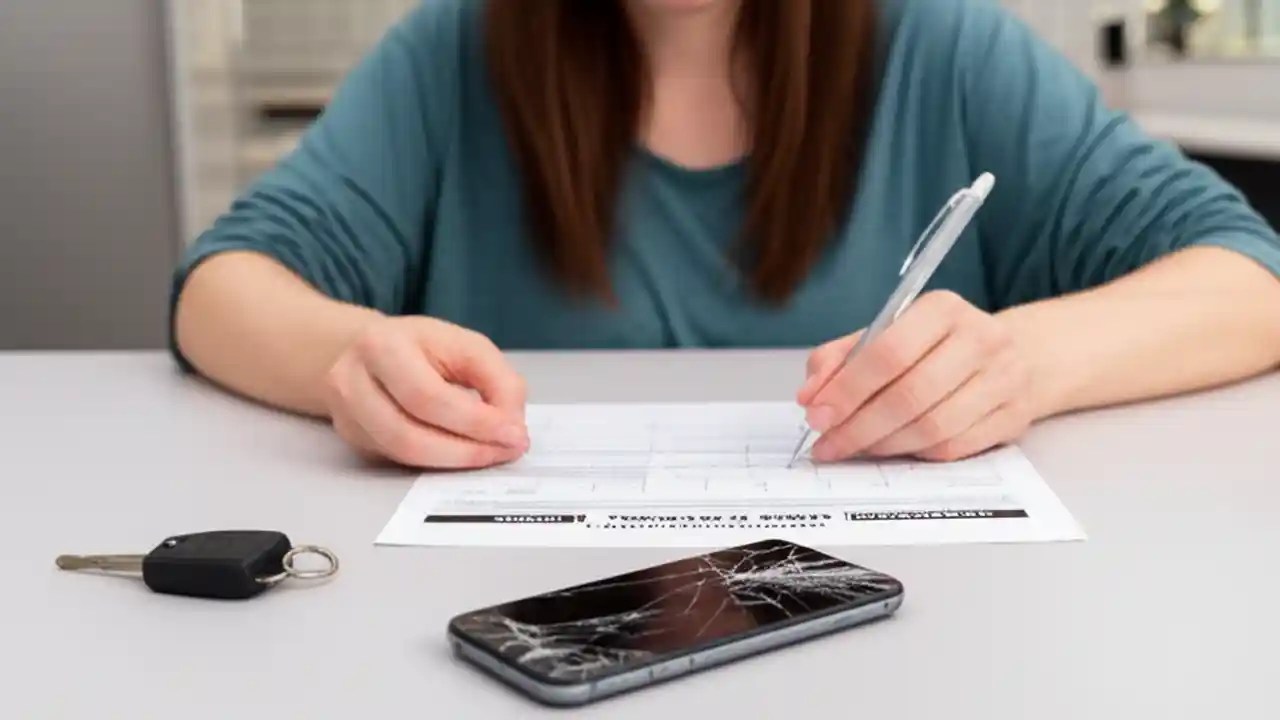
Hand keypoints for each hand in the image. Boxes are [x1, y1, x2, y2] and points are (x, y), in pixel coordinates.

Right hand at [323, 316, 528, 468]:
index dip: (476, 422)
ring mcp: (346, 416)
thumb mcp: (466, 346)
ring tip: (490, 455)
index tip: (515, 435)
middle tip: (506, 452)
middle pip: (409, 435)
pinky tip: (464, 453)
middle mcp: (351, 382)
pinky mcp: (354, 440)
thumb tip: (512, 428)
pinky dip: (438, 463)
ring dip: (454, 462)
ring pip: (402, 455)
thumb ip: (499, 381)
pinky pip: (400, 461)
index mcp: (382, 346)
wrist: (368, 350)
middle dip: (466, 450)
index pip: (429, 396)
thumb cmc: (423, 347)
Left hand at [797, 291, 1033, 462]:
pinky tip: (892, 450)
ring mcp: (1004, 379)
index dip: (847, 390)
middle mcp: (980, 339)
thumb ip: (839, 359)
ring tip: (854, 448)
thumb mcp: (885, 334)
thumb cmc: (936, 346)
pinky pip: (954, 447)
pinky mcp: (1014, 417)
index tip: (816, 415)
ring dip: (883, 446)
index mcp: (942, 309)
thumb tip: (810, 396)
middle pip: (910, 396)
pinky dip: (915, 454)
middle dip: (859, 427)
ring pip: (932, 428)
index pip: (888, 353)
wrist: (1018, 354)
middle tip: (828, 444)